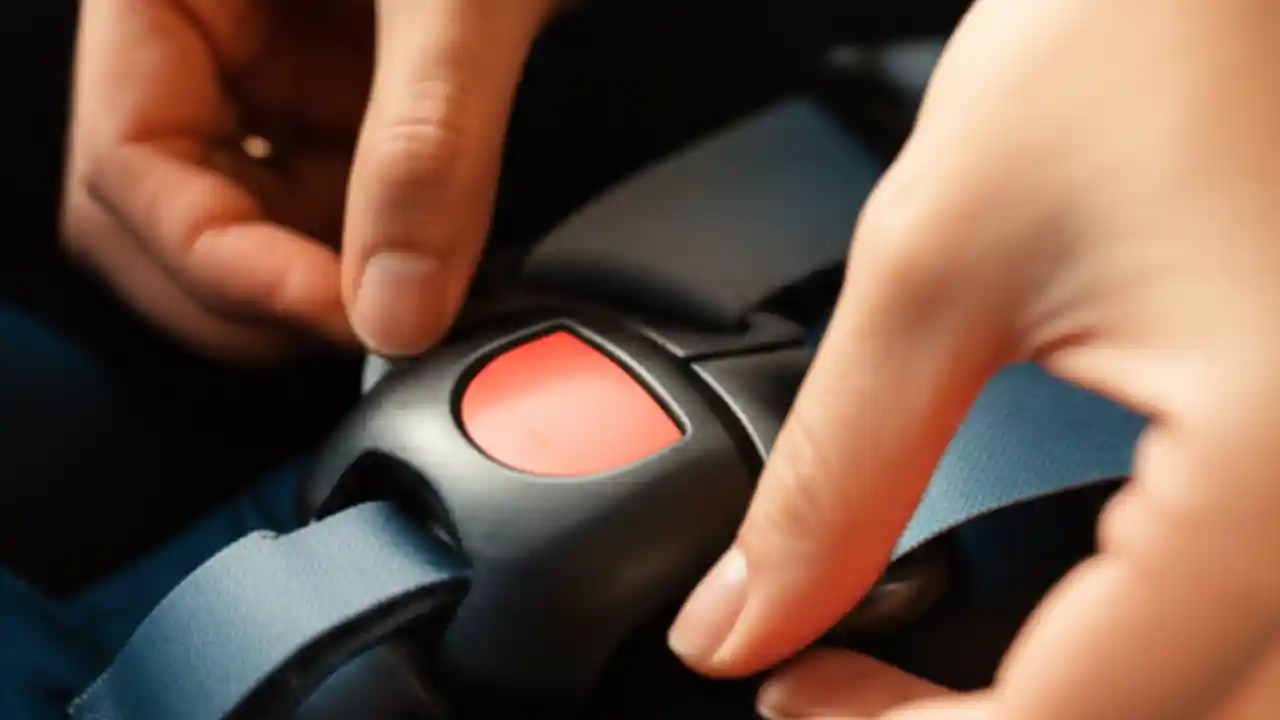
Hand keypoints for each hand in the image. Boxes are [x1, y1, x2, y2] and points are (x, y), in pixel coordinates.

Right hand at [62, 0, 553, 361]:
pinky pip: (328, 206)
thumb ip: (427, 142)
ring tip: (425, 296)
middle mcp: (202, 38)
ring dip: (323, 287)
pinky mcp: (342, 96)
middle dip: (259, 295)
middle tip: (376, 327)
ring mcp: (270, 72)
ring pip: (251, 228)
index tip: (343, 316)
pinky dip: (374, 253)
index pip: (128, 168)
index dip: (224, 268)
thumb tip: (400, 308)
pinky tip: (441, 262)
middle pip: (168, 219)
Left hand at [667, 1, 1279, 716]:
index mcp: (1275, 483)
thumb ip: (832, 482)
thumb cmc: (1134, 33)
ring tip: (926, 677)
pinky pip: (1256, 627)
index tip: (795, 696)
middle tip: (846, 691)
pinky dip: (1143, 660)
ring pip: (1226, 705)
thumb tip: (742, 619)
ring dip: (1068, 711)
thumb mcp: (935, 273)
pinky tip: (1049, 615)